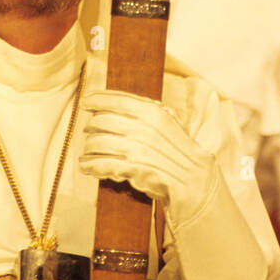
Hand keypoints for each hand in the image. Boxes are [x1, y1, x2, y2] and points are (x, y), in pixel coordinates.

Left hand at [80, 89, 217, 225]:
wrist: (194, 180)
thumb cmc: (177, 150)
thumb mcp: (166, 122)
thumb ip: (146, 110)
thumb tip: (118, 100)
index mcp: (151, 111)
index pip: (116, 99)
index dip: (97, 99)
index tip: (86, 101)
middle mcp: (142, 127)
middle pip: (101, 120)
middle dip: (91, 126)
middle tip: (88, 131)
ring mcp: (137, 148)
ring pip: (98, 142)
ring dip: (88, 148)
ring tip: (86, 151)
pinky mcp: (133, 169)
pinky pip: (102, 164)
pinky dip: (89, 165)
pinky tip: (85, 165)